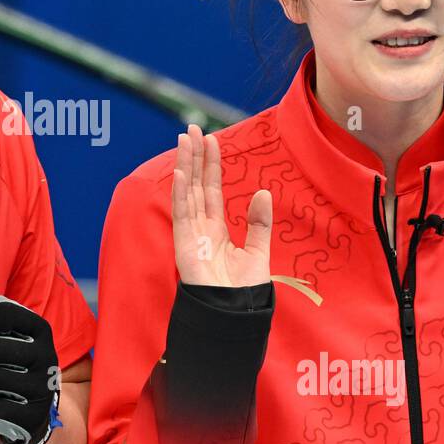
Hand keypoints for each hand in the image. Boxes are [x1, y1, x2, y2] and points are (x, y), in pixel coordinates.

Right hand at [172, 123, 272, 286]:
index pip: (211, 189)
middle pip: (196, 183)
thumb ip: (259, 222)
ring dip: (185, 165)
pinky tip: (181, 172)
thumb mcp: (259, 251)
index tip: (211, 140)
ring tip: (185, 139)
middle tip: (192, 129)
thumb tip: (264, 192)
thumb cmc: (243, 290)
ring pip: (187, 191)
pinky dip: (180, 192)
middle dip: (194, 156)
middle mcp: (200, 226)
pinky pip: (181, 213)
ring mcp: (190, 233)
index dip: (211, 164)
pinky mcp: (184, 243)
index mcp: (216, 228)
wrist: (234, 314)